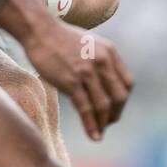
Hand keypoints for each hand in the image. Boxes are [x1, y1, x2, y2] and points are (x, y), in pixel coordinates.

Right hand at [21, 20, 133, 141]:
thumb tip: (103, 79)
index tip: (114, 109)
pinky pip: (86, 108)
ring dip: (103, 123)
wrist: (39, 30)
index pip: (127, 84)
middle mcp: (103, 62)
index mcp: (110, 53)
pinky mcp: (71, 81)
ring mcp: (87, 72)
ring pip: (103, 106)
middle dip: (116, 114)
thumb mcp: (90, 44)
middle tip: (108, 124)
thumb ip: (100, 60)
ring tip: (100, 133)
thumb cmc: (60, 38)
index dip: (123, 100)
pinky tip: (93, 136)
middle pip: (119, 97)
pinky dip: (91, 125)